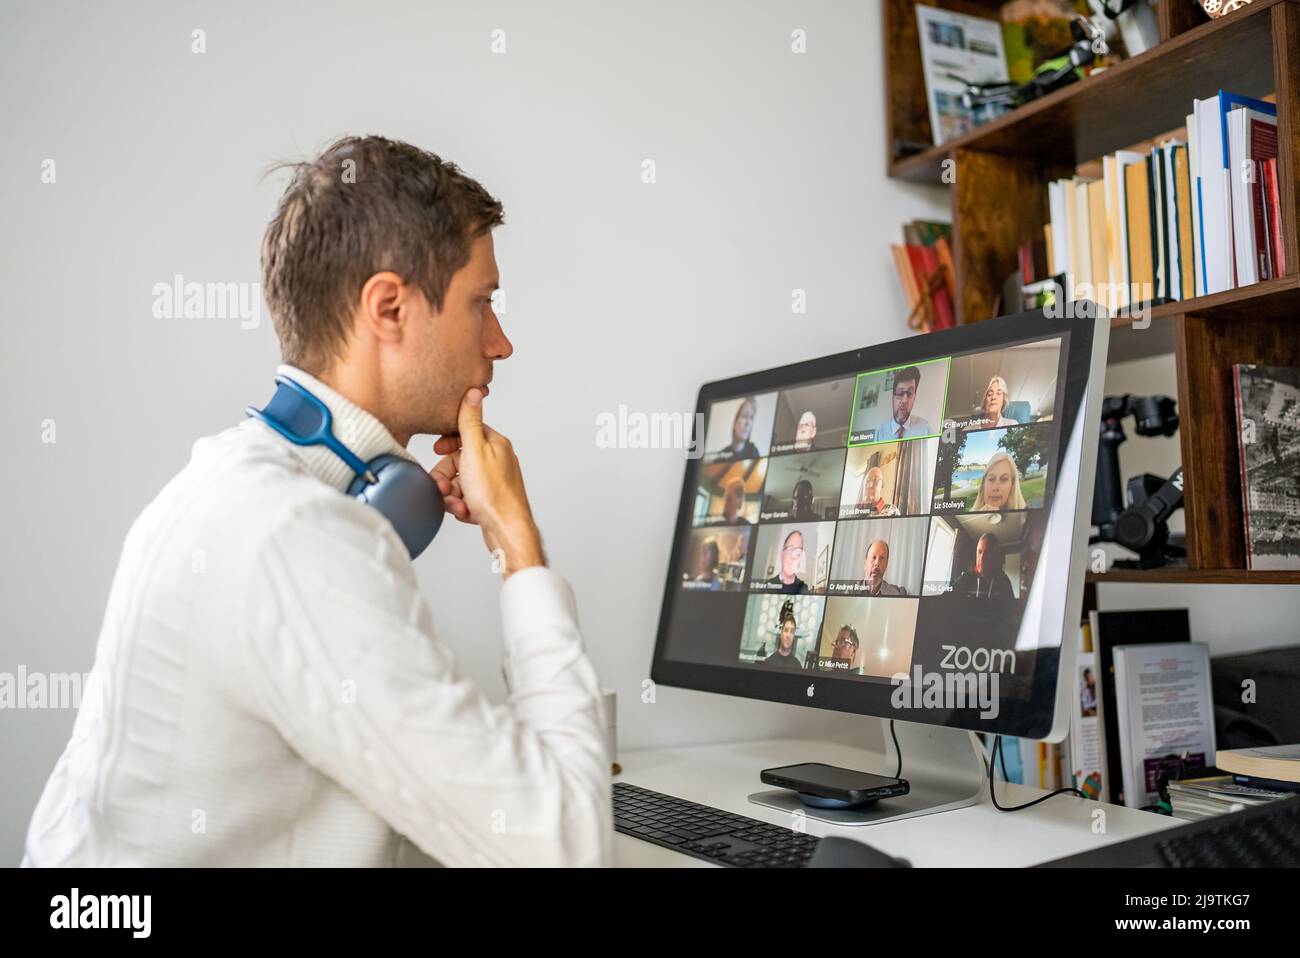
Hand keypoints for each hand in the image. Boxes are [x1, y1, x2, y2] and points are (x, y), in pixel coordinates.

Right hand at [429, 388, 544, 577]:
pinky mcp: (490, 501)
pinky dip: (463, 505)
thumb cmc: (494, 495)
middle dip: (447, 475)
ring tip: (457, 505)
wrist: (507, 531)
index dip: (448, 443)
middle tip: (445, 488)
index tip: (438, 451)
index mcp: (496, 444)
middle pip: (459, 460)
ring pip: (461, 481)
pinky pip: (467, 498)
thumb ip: (470, 422)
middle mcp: (498, 461)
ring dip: (453, 494)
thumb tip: (473, 392)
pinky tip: (467, 512)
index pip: (466, 432)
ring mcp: (494, 482)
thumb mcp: (475, 452)